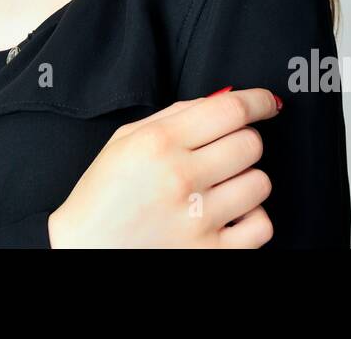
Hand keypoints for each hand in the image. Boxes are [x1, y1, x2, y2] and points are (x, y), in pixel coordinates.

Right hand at [46, 88, 279, 247]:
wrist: (83, 250)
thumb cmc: (102, 196)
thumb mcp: (125, 140)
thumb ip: (175, 114)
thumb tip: (224, 98)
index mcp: (159, 143)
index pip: (230, 110)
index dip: (258, 101)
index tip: (266, 103)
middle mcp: (180, 178)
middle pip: (250, 143)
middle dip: (244, 141)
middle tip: (224, 151)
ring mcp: (197, 219)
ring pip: (260, 183)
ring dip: (246, 180)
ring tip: (220, 186)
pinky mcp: (209, 252)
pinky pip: (261, 226)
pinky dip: (252, 218)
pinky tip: (229, 214)